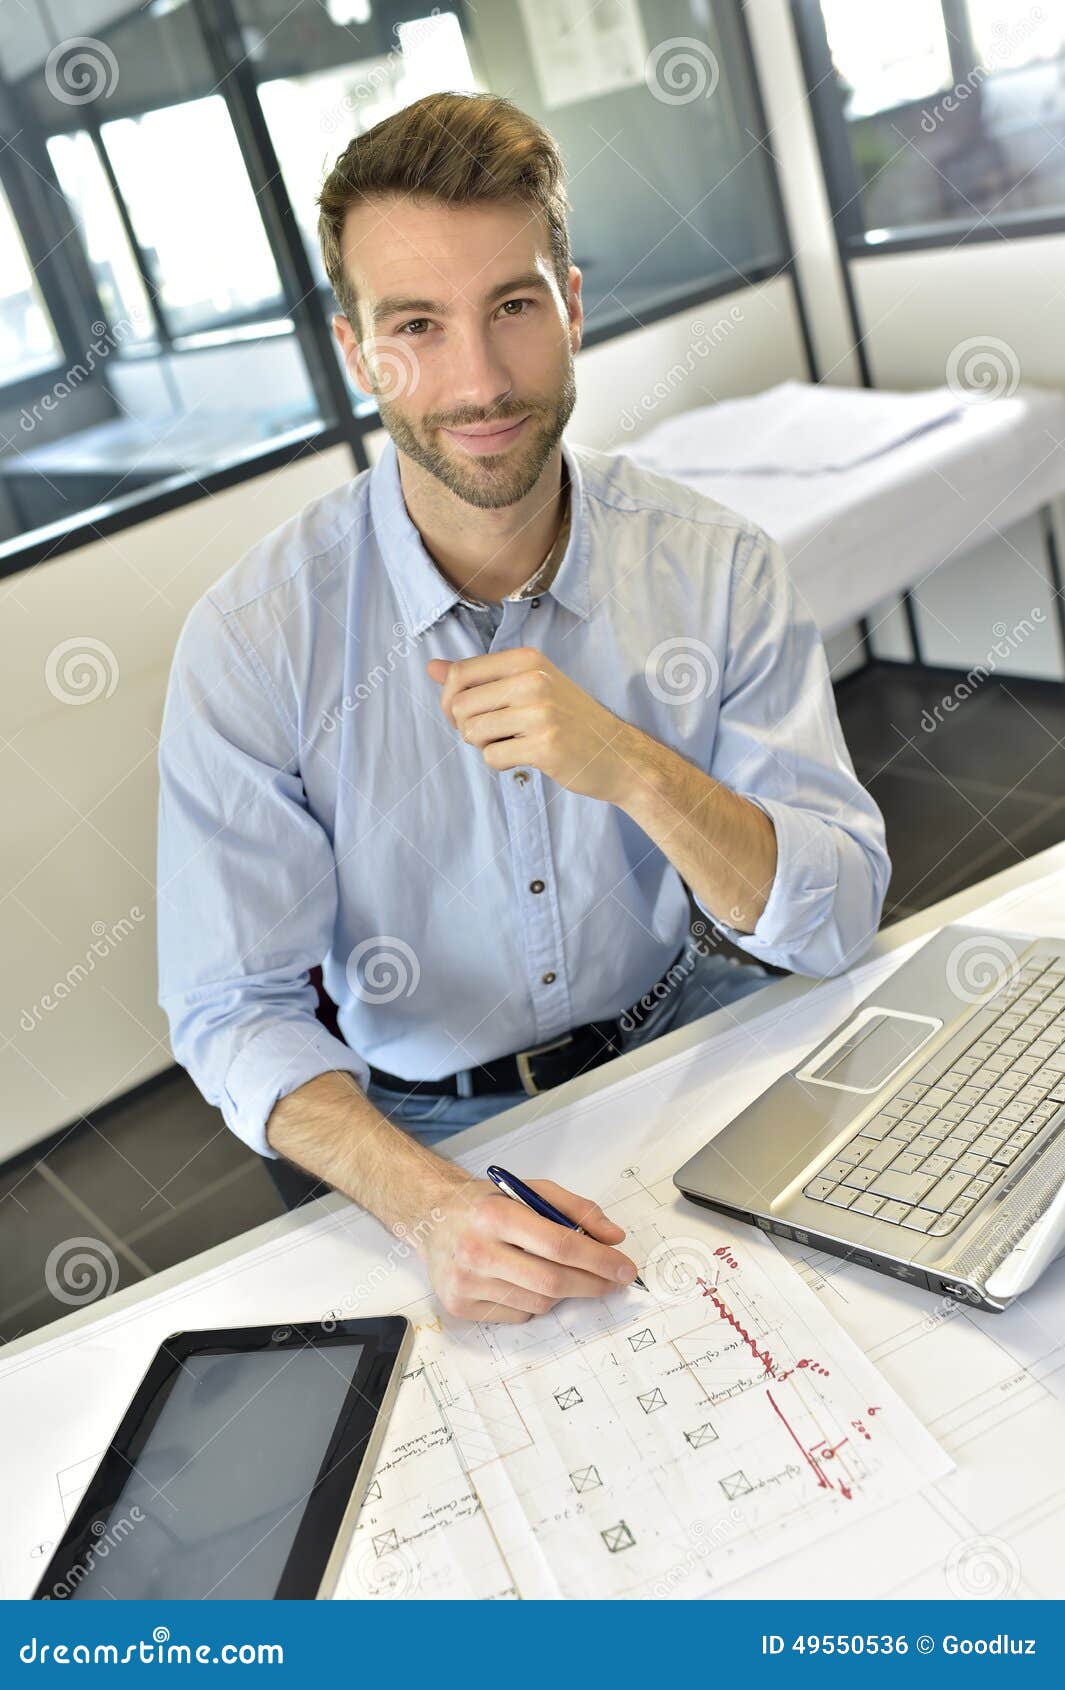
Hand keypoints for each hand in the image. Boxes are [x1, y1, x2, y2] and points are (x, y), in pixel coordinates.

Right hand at [418, 1172, 637, 1322]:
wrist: (432, 1218)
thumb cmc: (487, 1205)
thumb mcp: (530, 1190)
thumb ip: (576, 1209)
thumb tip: (613, 1238)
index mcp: (495, 1214)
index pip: (558, 1244)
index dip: (599, 1260)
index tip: (624, 1268)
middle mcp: (475, 1249)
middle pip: (551, 1281)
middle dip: (592, 1284)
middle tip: (615, 1281)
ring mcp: (465, 1282)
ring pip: (538, 1303)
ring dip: (563, 1292)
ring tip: (561, 1272)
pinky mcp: (459, 1306)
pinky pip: (518, 1316)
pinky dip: (534, 1303)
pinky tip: (525, 1282)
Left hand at [427, 649, 642, 803]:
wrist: (617, 753)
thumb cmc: (567, 719)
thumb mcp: (527, 685)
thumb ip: (478, 676)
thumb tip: (430, 667)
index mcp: (526, 659)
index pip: (460, 674)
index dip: (450, 701)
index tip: (465, 716)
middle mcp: (533, 680)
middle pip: (460, 706)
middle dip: (467, 728)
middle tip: (495, 734)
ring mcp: (540, 713)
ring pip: (473, 733)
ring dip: (484, 746)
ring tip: (513, 744)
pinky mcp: (545, 746)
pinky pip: (492, 757)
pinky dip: (501, 763)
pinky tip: (525, 758)